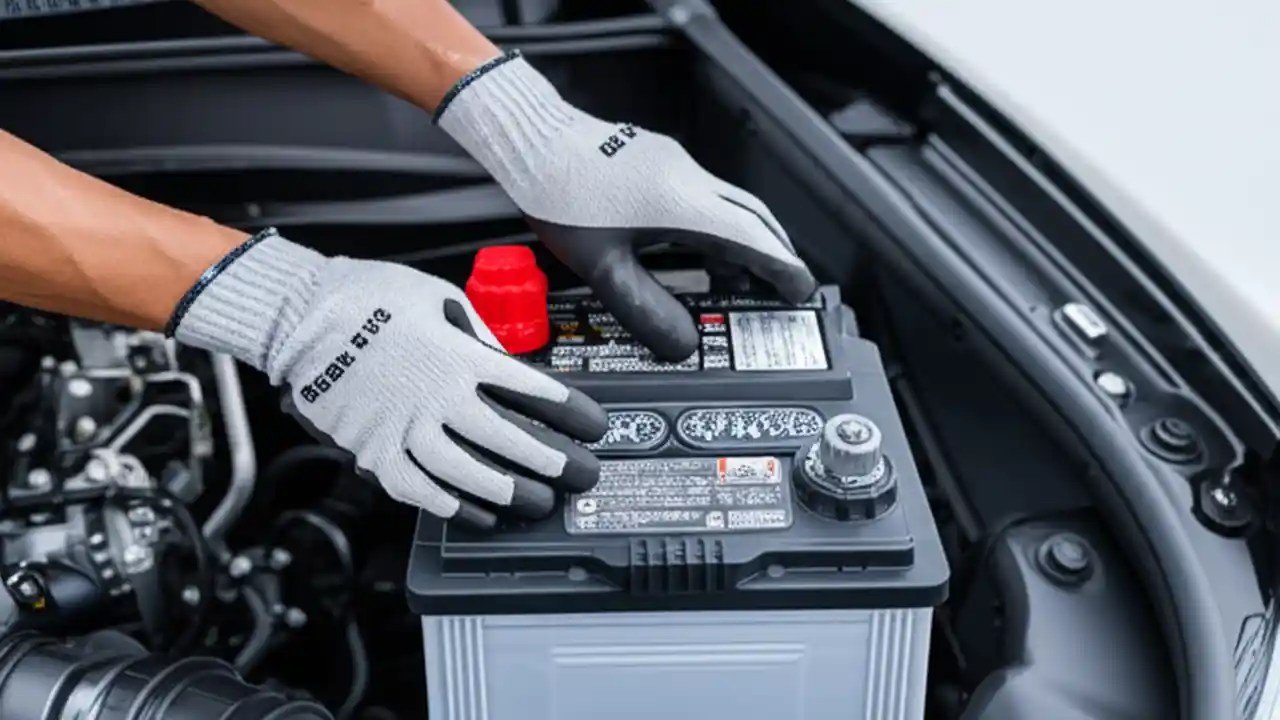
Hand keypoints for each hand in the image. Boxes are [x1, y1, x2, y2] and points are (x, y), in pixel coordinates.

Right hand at [169, 231, 607, 528]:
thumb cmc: (367, 296)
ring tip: (537, 502)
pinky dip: (450, 506)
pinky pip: (418, 490)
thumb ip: (477, 334)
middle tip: (578, 474)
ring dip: (510, 492)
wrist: (300, 316)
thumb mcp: (438, 296)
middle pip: (510, 439)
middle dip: (552, 461)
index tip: (592, 424)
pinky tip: (476, 513)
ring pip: (469, 474)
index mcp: (459, 357)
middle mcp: (438, 398)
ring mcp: (405, 429)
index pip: (532, 390)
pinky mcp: (374, 451)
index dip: (570, 411)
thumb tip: (507, 361)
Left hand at [437, 51, 817, 360]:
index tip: (800, 289)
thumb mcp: (602, 267)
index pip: (749, 237)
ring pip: (727, 204)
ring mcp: (674, 163)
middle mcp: (686, 177)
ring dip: (742, 239)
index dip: (780, 266)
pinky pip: (704, 194)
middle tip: (783, 286)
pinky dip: (716, 224)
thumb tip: (681, 344)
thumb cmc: (558, 195)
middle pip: (751, 216)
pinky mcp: (658, 159)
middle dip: (773, 253)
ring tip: (737, 280)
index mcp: (680, 203)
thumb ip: (645, 310)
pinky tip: (697, 248)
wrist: (531, 139)